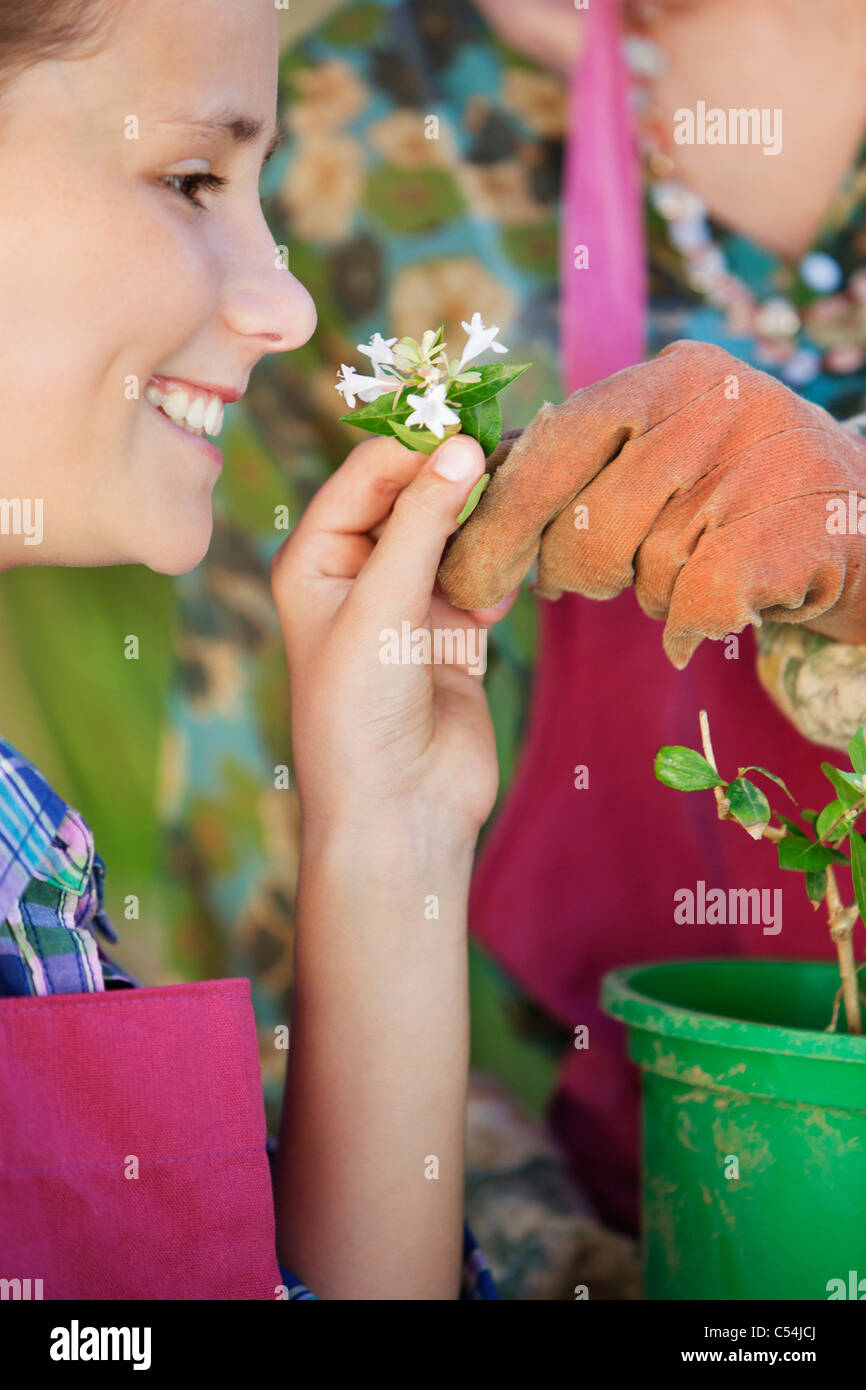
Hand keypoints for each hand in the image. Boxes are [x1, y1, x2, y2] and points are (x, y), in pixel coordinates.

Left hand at [270, 433, 515, 847]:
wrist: (398, 814)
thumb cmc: (361, 711)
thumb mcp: (383, 606)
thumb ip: (423, 522)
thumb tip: (464, 443)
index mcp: (315, 560)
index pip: (367, 475)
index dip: (417, 447)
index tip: (472, 430)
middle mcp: (359, 576)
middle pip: (415, 498)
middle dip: (458, 478)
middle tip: (511, 451)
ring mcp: (409, 606)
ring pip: (456, 536)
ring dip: (487, 522)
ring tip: (526, 500)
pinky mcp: (454, 636)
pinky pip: (483, 580)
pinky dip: (502, 572)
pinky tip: (517, 573)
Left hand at [438, 340, 865, 667]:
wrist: (862, 527)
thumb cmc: (735, 496)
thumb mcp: (662, 450)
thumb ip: (575, 459)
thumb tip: (460, 486)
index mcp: (671, 374)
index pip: (557, 443)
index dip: (502, 518)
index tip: (464, 577)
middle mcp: (720, 401)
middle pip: (592, 520)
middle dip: (572, 570)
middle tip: (585, 583)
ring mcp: (768, 461)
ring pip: (647, 568)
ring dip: (650, 593)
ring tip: (683, 574)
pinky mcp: (803, 529)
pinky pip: (698, 603)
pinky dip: (690, 625)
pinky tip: (708, 618)